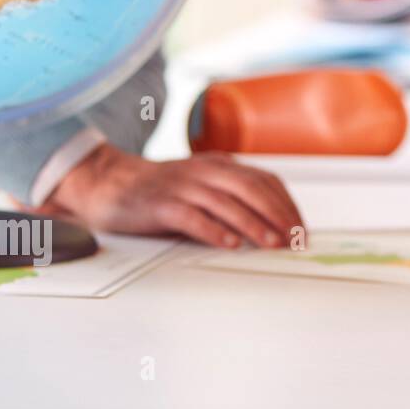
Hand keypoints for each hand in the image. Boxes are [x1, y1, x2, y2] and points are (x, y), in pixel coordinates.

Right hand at [35, 144, 304, 248]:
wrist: (108, 182)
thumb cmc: (160, 189)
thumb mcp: (201, 183)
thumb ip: (231, 194)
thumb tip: (271, 222)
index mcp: (219, 165)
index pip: (264, 180)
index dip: (286, 203)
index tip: (301, 227)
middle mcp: (204, 171)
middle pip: (251, 188)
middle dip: (278, 214)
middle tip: (294, 238)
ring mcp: (182, 186)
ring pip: (226, 202)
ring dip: (253, 224)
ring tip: (272, 243)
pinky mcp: (160, 204)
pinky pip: (191, 217)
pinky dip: (213, 230)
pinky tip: (229, 244)